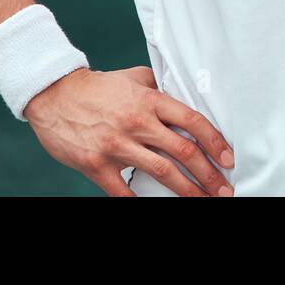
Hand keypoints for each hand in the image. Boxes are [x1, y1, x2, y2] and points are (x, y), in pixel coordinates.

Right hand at [24, 66, 235, 196]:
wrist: (55, 94)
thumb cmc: (98, 87)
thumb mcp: (135, 77)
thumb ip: (160, 89)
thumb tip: (186, 97)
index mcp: (150, 100)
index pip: (192, 121)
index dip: (215, 141)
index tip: (229, 158)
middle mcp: (137, 123)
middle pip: (182, 151)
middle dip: (209, 173)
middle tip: (225, 189)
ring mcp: (117, 145)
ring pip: (162, 172)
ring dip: (187, 190)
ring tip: (203, 200)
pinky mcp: (97, 165)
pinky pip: (124, 192)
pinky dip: (142, 202)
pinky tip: (159, 206)